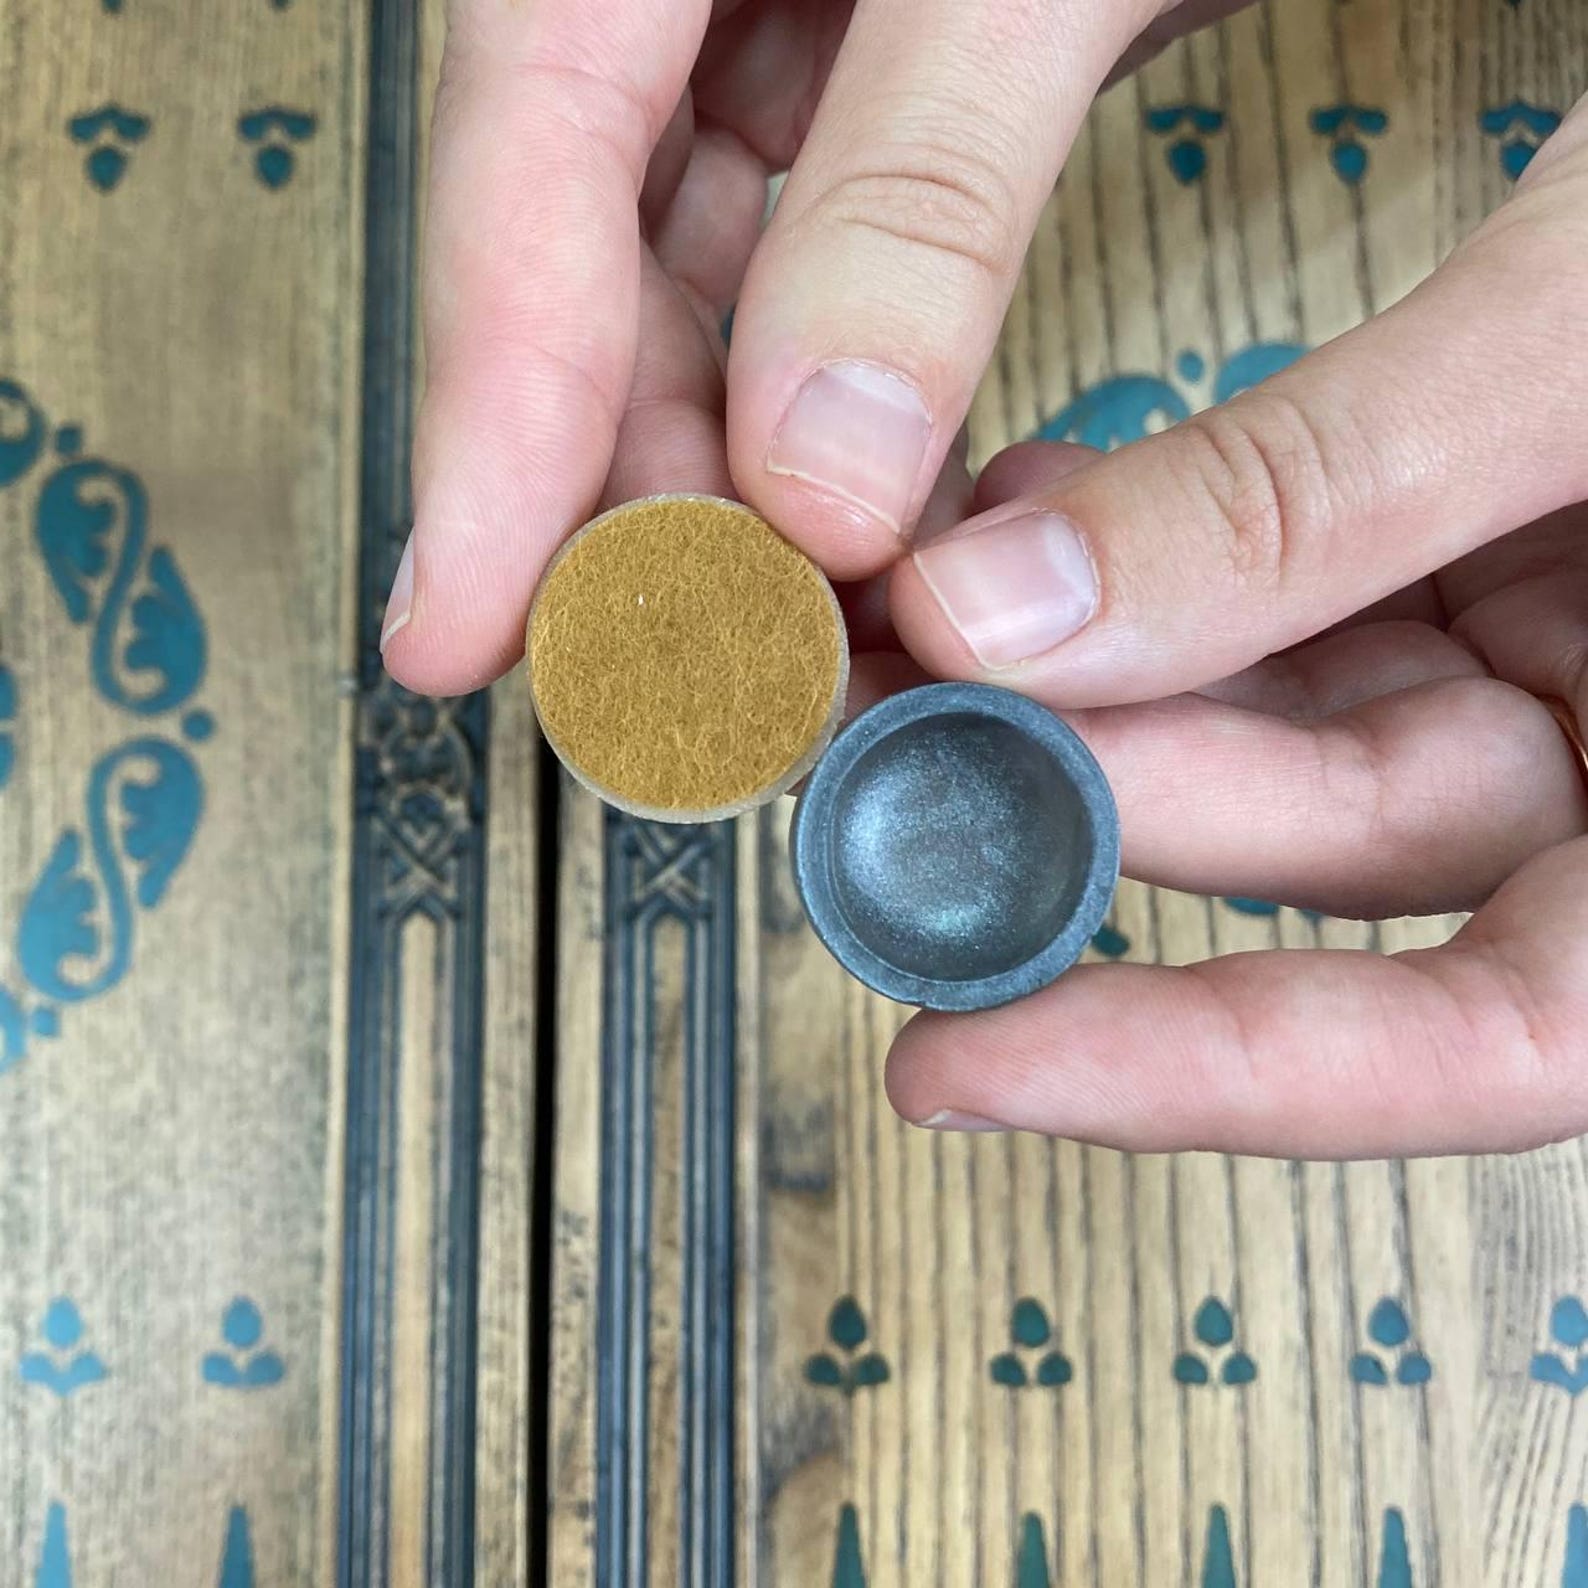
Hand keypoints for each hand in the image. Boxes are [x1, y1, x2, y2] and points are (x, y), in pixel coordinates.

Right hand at [380, 0, 1236, 691]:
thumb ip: (927, 190)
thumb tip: (819, 478)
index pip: (523, 154)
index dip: (490, 418)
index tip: (461, 627)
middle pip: (583, 251)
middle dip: (620, 479)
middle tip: (656, 668)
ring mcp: (756, 29)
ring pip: (684, 290)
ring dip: (722, 480)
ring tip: (761, 632)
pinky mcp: (851, 88)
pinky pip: (792, 277)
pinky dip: (820, 418)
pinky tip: (851, 523)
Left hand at [883, 100, 1587, 1158]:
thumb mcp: (1584, 351)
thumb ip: (1316, 498)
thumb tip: (1004, 621)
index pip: (1486, 1037)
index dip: (1210, 1075)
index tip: (961, 1065)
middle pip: (1328, 853)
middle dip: (1090, 797)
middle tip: (884, 745)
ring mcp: (1549, 653)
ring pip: (1277, 720)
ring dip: (1087, 672)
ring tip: (922, 611)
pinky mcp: (1471, 553)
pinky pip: (1282, 602)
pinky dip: (1146, 569)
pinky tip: (1023, 521)